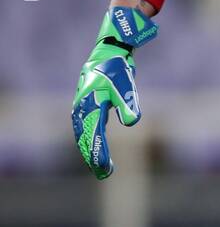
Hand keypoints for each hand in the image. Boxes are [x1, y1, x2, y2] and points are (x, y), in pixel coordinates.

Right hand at [71, 6, 157, 178]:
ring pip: (83, 134)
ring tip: (100, 167)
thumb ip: (127, 104)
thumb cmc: (118, 69)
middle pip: (85, 137)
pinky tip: (96, 150)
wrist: (109, 52)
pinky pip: (85, 127)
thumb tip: (131, 122)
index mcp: (90, 104)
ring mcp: (81, 106)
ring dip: (90, 150)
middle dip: (94, 156)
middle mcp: (82, 107)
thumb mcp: (126, 86)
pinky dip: (89, 140)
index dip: (99, 152)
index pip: (94, 134)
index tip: (105, 167)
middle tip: (104, 174)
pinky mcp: (85, 105)